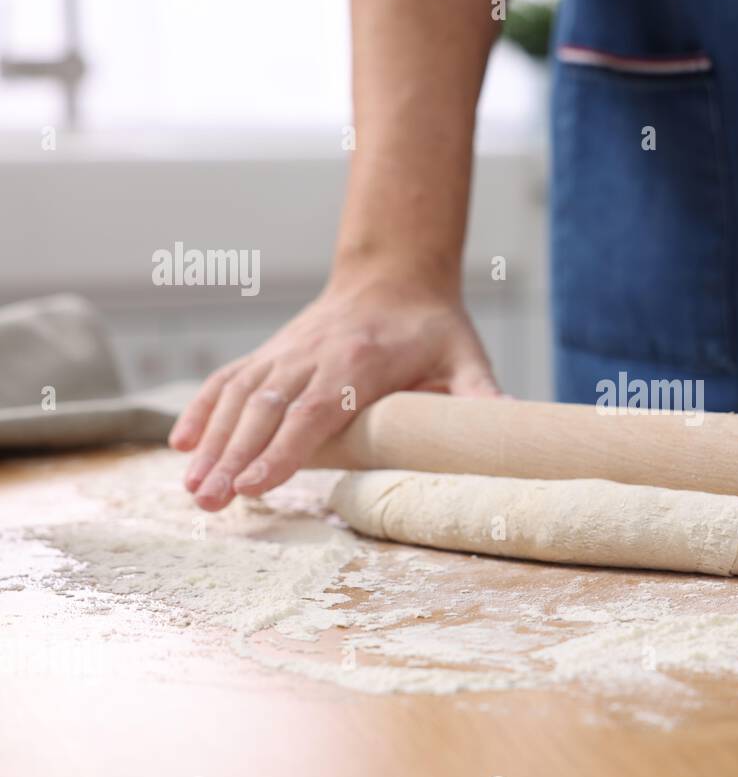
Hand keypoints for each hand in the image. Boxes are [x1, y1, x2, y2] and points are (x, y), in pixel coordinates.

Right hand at [169, 280, 499, 511]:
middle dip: (235, 458)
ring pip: (240, 398)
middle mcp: (312, 355)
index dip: (284, 449)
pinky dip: (202, 410)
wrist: (395, 275)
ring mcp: (286, 353)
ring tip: (193, 488)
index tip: (257, 484)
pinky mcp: (271, 354)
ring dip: (212, 443)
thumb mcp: (465, 357)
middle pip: (266, 411)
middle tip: (211, 501)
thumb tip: (516, 426)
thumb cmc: (433, 326)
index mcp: (359, 361)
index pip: (315, 411)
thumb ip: (482, 394)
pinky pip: (229, 381)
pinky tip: (182, 445)